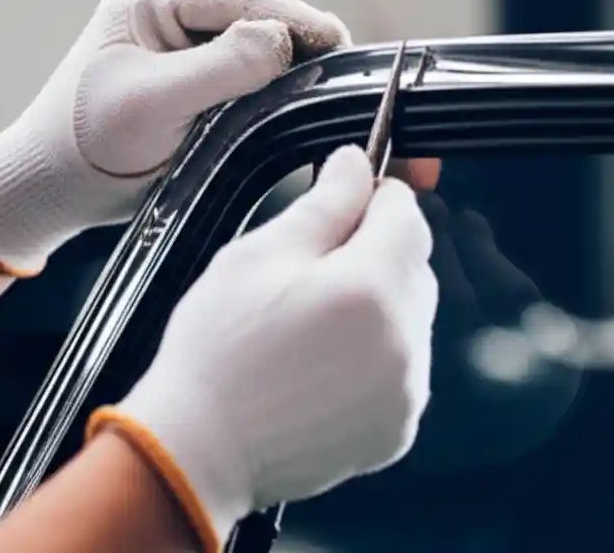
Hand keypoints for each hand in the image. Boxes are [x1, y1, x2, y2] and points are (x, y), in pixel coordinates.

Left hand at [0, 0, 349, 275]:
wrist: (48, 192)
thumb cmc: (85, 147)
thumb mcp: (153, 104)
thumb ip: (219, 68)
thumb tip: (281, 39)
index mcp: (149, 3)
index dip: (293, 17)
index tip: (338, 42)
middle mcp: (166, 17)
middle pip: (251, 16)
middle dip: (296, 40)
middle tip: (343, 69)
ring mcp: (177, 50)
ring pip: (251, 46)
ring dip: (286, 66)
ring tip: (326, 86)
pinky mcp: (187, 83)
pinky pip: (242, 75)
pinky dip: (270, 87)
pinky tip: (294, 103)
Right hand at [88, 146, 436, 550]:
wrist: (198, 451)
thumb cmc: (218, 349)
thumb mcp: (259, 255)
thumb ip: (324, 204)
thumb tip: (357, 162)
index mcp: (374, 287)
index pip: (409, 215)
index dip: (377, 199)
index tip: (344, 204)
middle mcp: (405, 340)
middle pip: (415, 267)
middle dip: (376, 255)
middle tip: (311, 270)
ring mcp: (407, 390)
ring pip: (410, 319)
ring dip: (378, 308)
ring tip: (311, 327)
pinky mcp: (398, 428)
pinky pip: (402, 370)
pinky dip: (376, 359)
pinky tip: (322, 368)